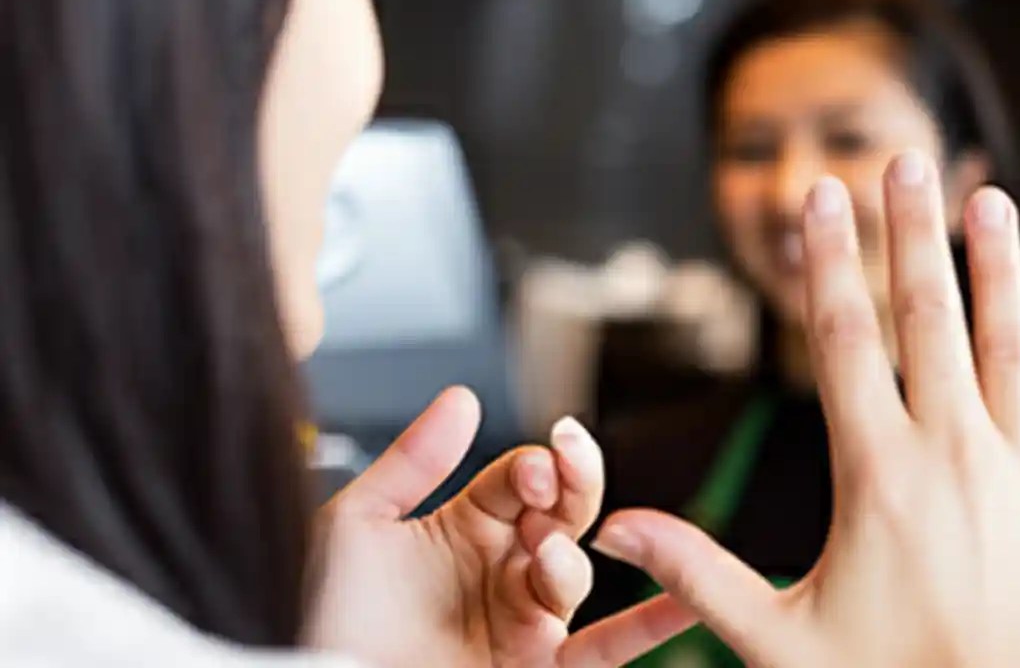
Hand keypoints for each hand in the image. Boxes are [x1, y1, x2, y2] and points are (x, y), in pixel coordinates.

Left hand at [303, 388, 687, 667]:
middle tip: (564, 465)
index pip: (523, 478)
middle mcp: (499, 571)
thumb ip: (414, 461)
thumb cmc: (313, 612)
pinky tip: (688, 598)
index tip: (531, 463)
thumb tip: (464, 397)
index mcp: (463, 528)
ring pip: (577, 576)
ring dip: (569, 558)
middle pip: (564, 514)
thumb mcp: (354, 523)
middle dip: (573, 484)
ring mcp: (519, 622)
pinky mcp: (531, 667)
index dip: (536, 464)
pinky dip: (654, 625)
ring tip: (541, 555)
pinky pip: (603, 652)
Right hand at [592, 152, 1019, 667]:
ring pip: (1008, 347)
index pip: (845, 342)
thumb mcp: (781, 640)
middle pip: (929, 318)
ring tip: (992, 201)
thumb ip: (699, 572)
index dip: (827, 263)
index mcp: (879, 479)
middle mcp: (957, 460)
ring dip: (999, 270)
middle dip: (912, 233)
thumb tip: (616, 528)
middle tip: (905, 162)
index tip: (822, 198)